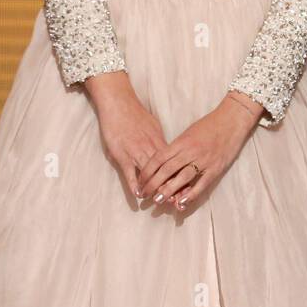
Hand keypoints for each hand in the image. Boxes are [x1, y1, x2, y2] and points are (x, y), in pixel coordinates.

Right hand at [87, 77, 169, 201]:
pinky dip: (135, 185)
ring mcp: (136, 152)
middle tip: (178, 200)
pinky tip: (139, 195)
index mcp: (159, 141)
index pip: (174, 162)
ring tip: (161, 202)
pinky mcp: (122, 155)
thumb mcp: (153, 126)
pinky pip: (130, 173)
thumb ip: (160, 140)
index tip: (188, 187)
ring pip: (150, 174)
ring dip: (156, 189)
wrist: (119, 104)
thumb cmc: (135, 114)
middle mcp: (150, 148)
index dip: (180, 175)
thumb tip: (169, 150)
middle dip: (172, 186)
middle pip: (164, 170)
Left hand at [137, 97, 255, 210]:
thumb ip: (177, 147)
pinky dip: (190, 195)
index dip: (147, 171)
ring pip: (182, 178)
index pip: (159, 158)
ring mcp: (203, 160)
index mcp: (182, 142)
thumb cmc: (209, 125)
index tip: (140, 181)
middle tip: (144, 194)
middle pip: (167, 170)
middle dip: (153, 184)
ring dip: (168, 191)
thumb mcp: (189, 132)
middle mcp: (190, 151)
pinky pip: (201, 184)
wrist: (232, 120)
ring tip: (158, 200)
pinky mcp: (215, 168)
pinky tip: (181, 204)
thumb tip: (163, 162)